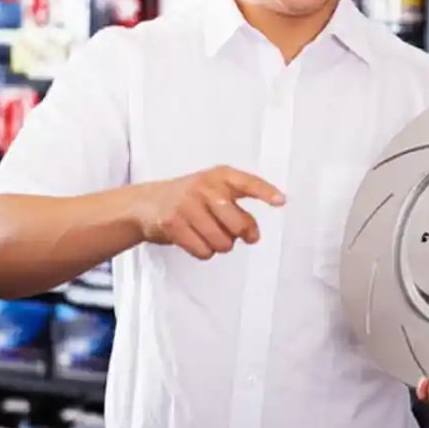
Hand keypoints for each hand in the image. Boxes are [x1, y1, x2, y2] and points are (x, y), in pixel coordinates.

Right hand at [137, 166, 284, 258]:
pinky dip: (203, 252)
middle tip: (230, 233)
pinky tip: (193, 239)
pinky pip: (203, 251)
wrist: (146, 203)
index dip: (265, 192)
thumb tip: (253, 235)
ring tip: (206, 234)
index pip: (248, 182)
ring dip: (219, 246)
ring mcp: (187, 204)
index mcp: (220, 176)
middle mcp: (205, 186)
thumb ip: (237, 208)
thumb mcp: (214, 192)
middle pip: (238, 224)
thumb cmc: (190, 200)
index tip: (281, 201)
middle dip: (238, 236)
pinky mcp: (173, 222)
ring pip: (222, 242)